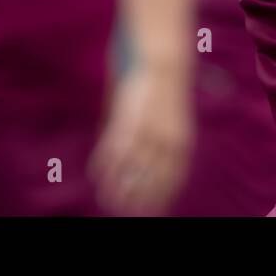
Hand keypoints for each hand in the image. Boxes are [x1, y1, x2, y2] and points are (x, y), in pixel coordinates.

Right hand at [88, 66, 193, 215]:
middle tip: (124, 213)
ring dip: (117, 188)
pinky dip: (105, 166)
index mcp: (180, 142)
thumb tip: (140, 163)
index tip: (150, 213)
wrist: (162, 61)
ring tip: (106, 202)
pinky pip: (114, 150)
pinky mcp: (128, 120)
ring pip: (130, 169)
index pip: (171, 179)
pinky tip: (95, 177)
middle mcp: (166, 141)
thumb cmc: (163, 91)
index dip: (159, 198)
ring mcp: (147, 131)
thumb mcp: (164, 119)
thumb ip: (156, 142)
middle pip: (150, 180)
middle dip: (137, 199)